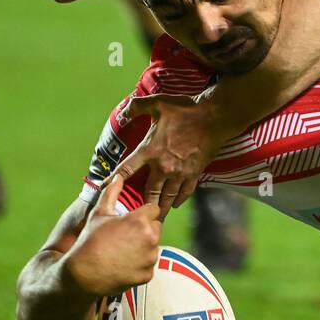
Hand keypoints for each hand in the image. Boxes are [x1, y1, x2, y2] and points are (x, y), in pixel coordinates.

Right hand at [65, 175, 160, 296]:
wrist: (83, 275)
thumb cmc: (90, 241)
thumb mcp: (99, 214)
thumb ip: (111, 192)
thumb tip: (117, 177)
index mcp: (141, 221)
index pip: (154, 209)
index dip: (143, 213)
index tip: (132, 219)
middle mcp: (151, 238)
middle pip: (156, 227)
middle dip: (145, 229)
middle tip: (126, 235)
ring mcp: (150, 258)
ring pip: (153, 246)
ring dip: (143, 247)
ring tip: (122, 250)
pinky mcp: (148, 274)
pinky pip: (148, 265)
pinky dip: (139, 265)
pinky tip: (123, 264)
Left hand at [110, 93, 221, 211]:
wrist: (214, 118)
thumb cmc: (186, 110)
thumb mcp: (158, 103)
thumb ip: (137, 107)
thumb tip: (122, 113)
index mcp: (150, 150)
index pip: (127, 169)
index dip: (114, 179)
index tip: (105, 187)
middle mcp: (163, 166)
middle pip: (148, 192)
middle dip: (142, 204)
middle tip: (135, 214)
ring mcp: (180, 173)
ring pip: (166, 197)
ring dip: (160, 207)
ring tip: (154, 216)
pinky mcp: (194, 174)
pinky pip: (184, 193)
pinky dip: (178, 200)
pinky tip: (174, 204)